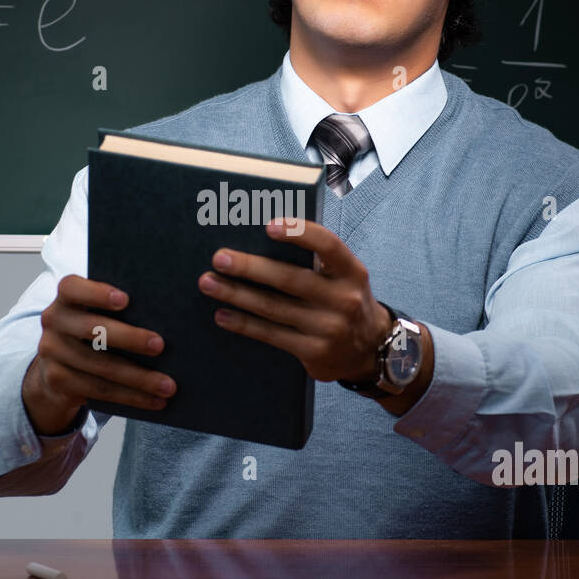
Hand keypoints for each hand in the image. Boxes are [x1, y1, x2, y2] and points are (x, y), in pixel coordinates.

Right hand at [22, 275, 176, 434]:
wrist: (57, 367)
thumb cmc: (92, 332)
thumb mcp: (96, 313)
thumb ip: (120, 310)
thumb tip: (167, 317)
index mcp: (66, 298)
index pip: (73, 288)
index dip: (97, 293)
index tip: (126, 299)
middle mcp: (54, 321)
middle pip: (92, 329)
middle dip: (129, 338)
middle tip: (160, 345)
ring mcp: (52, 353)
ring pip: (100, 367)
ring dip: (139, 378)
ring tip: (168, 385)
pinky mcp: (58, 381)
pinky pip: (99, 391)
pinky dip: (131, 397)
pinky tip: (155, 400)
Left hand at [197, 219, 393, 383]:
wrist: (370, 349)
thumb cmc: (344, 300)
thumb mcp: (344, 277)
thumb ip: (316, 260)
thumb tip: (263, 237)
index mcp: (352, 272)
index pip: (328, 246)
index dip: (299, 233)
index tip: (268, 226)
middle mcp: (343, 299)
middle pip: (290, 279)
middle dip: (250, 267)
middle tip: (219, 257)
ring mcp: (328, 328)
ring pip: (273, 308)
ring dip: (237, 294)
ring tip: (208, 283)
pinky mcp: (314, 351)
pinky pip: (271, 335)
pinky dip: (244, 323)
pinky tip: (222, 314)